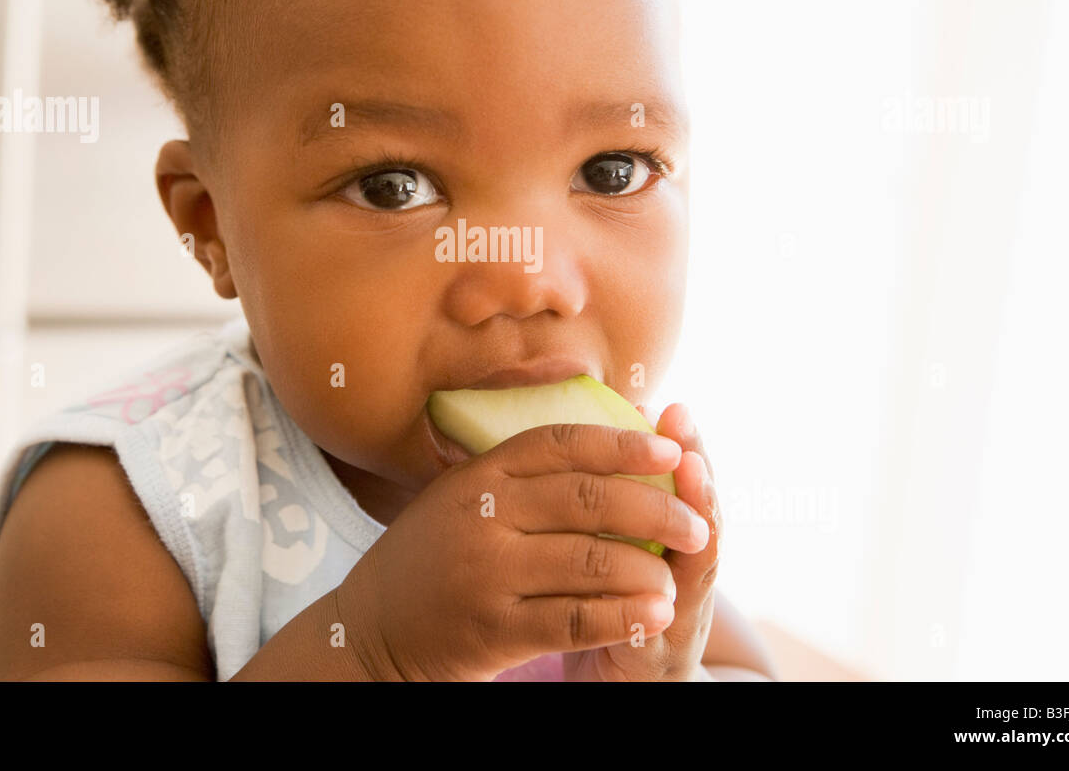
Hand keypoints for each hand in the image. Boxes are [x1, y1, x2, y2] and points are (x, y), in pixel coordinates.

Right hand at [335, 421, 707, 680]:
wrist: (372, 631)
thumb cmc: (433, 556)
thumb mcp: (461, 497)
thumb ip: (522, 472)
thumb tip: (611, 438)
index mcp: (479, 477)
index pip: (560, 444)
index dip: (620, 443)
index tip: (670, 447)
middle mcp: (482, 518)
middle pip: (586, 500)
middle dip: (654, 509)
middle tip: (695, 524)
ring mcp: (487, 574)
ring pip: (590, 563)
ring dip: (647, 571)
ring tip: (679, 576)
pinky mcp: (495, 630)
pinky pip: (576, 620)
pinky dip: (623, 616)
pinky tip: (654, 613)